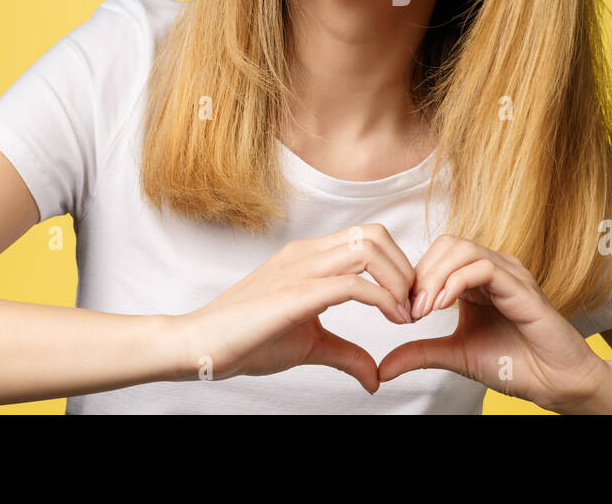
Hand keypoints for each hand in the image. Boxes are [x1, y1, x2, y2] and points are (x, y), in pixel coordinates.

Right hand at [174, 224, 415, 393]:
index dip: (398, 266)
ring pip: (368, 247)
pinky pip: (352, 283)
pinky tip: (391, 319)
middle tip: (412, 306)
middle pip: (375, 234)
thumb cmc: (247, 340)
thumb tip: (375, 378)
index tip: (407, 304)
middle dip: (405, 268)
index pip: (368, 238)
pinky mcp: (295, 293)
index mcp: (309, 257)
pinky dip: (383, 298)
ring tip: (404, 314)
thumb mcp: (309, 345)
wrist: (199, 345)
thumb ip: (345, 353)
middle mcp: (307, 253)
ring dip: (398, 279)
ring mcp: (300, 268)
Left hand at [378, 234, 607, 411]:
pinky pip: (483, 267)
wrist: (555, 383)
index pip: (438, 254)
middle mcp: (494, 269)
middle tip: (410, 309)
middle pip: (447, 244)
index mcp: (478, 278)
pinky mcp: (521, 286)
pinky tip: (441, 306)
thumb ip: (420, 353)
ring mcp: (509, 273)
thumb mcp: (455, 355)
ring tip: (423, 309)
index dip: (415, 277)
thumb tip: (383, 366)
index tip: (402, 311)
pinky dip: (455, 282)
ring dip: (434, 276)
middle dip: (421, 273)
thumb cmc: (513, 364)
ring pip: (462, 249)